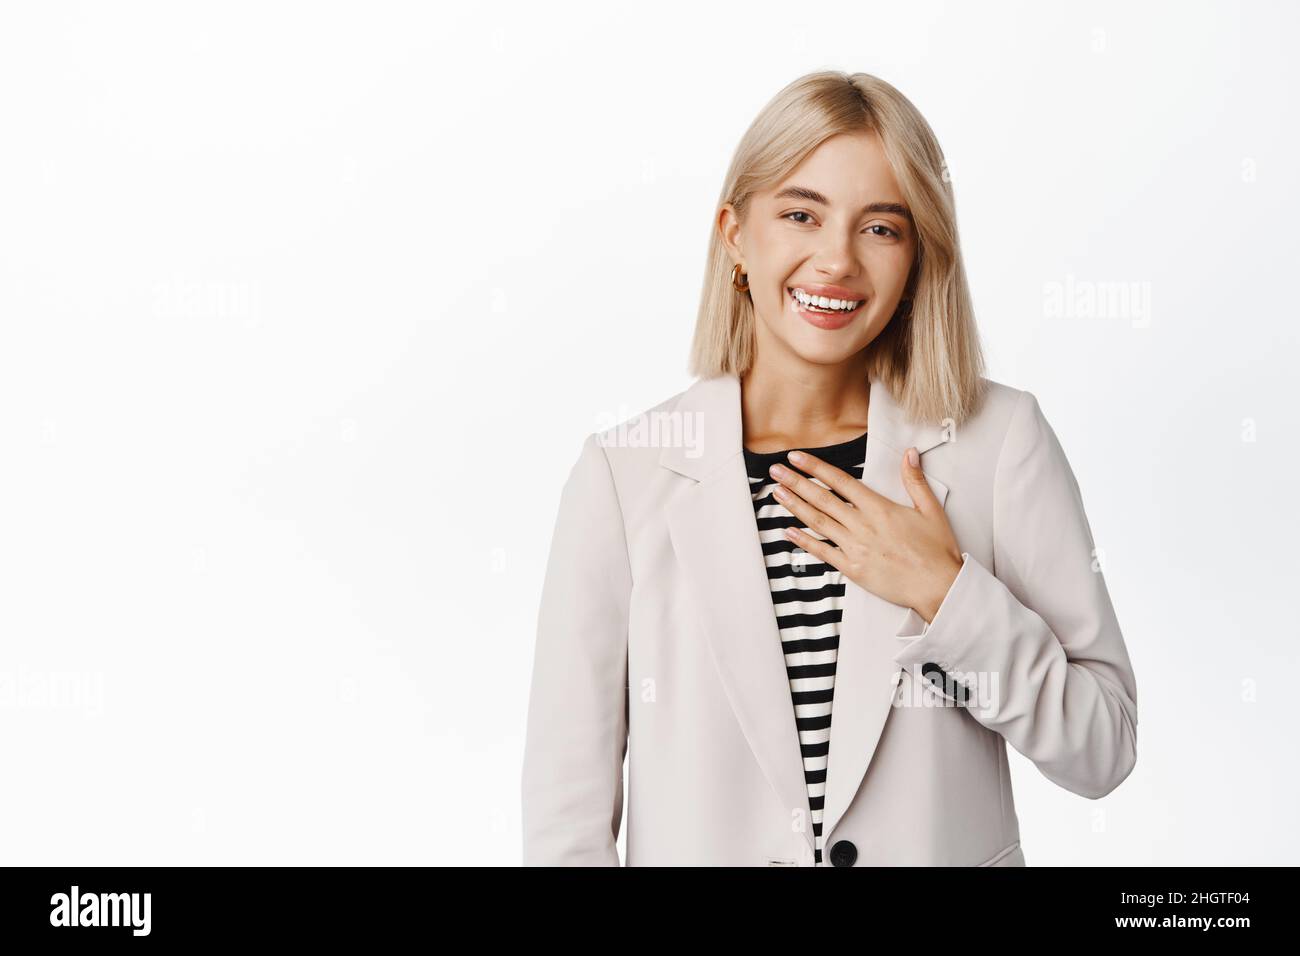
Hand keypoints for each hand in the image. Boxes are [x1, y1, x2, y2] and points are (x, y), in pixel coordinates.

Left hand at [768, 446, 963, 622]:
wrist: (938, 587)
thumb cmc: (936, 551)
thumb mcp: (931, 510)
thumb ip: (915, 480)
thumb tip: (909, 453)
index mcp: (879, 508)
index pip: (841, 481)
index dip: (816, 467)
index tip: (797, 457)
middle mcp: (862, 525)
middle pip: (822, 499)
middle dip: (796, 482)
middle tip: (776, 470)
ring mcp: (855, 547)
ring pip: (818, 522)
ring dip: (795, 506)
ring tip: (777, 493)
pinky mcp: (852, 568)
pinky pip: (822, 552)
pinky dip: (803, 541)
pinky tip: (788, 531)